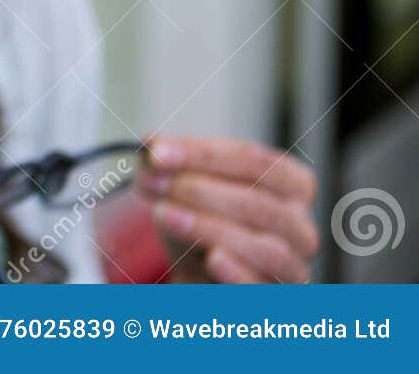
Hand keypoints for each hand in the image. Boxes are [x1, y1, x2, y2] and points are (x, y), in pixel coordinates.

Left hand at [135, 135, 318, 282]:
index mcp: (290, 185)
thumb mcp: (182, 190)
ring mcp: (295, 268)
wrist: (197, 280)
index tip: (157, 153)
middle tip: (153, 183)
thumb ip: (167, 166)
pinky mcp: (276, 301)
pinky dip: (239, 272)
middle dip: (199, 190)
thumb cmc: (200, 226)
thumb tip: (150, 149)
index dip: (203, 155)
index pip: (253, 160)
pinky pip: (265, 288)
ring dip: (209, 227)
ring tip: (163, 214)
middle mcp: (300, 227)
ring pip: (266, 247)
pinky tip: (212, 258)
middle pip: (259, 202)